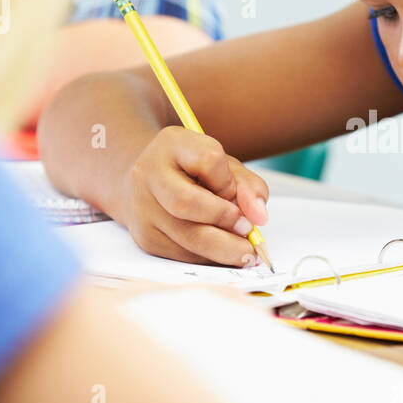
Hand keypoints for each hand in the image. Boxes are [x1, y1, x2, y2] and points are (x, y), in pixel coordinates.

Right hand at [119, 125, 269, 264]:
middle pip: (188, 203)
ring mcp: (143, 208)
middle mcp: (149, 174)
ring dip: (224, 249)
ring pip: (187, 237)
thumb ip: (249, 187)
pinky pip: (183, 255)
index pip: (208, 160)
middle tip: (247, 230)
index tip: (236, 194)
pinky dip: (210, 258)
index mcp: (172, 144)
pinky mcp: (146, 237)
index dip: (229, 182)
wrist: (150, 184)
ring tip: (244, 250)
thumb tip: (259, 217)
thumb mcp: (226, 168)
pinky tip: (222, 253)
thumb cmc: (194, 174)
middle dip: (226, 221)